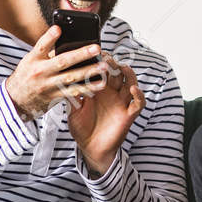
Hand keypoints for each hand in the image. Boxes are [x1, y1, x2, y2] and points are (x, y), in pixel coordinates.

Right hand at [4, 25, 105, 117]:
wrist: (16, 100)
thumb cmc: (26, 75)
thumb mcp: (30, 60)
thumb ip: (47, 52)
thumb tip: (67, 42)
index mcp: (33, 60)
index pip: (41, 46)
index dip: (49, 37)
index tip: (58, 28)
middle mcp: (40, 72)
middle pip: (62, 62)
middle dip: (81, 54)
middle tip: (96, 48)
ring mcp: (48, 86)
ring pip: (71, 78)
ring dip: (88, 72)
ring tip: (103, 67)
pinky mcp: (54, 97)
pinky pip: (73, 92)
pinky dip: (86, 88)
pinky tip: (98, 84)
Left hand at [67, 62, 143, 176]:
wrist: (90, 148)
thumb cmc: (81, 128)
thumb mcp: (73, 111)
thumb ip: (71, 96)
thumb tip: (62, 80)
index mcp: (98, 90)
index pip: (102, 70)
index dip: (101, 61)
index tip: (95, 53)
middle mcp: (112, 93)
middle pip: (116, 72)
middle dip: (113, 64)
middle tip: (106, 58)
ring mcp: (121, 102)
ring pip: (130, 82)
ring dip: (128, 74)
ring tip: (122, 68)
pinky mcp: (129, 114)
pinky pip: (139, 103)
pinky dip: (139, 95)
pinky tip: (133, 89)